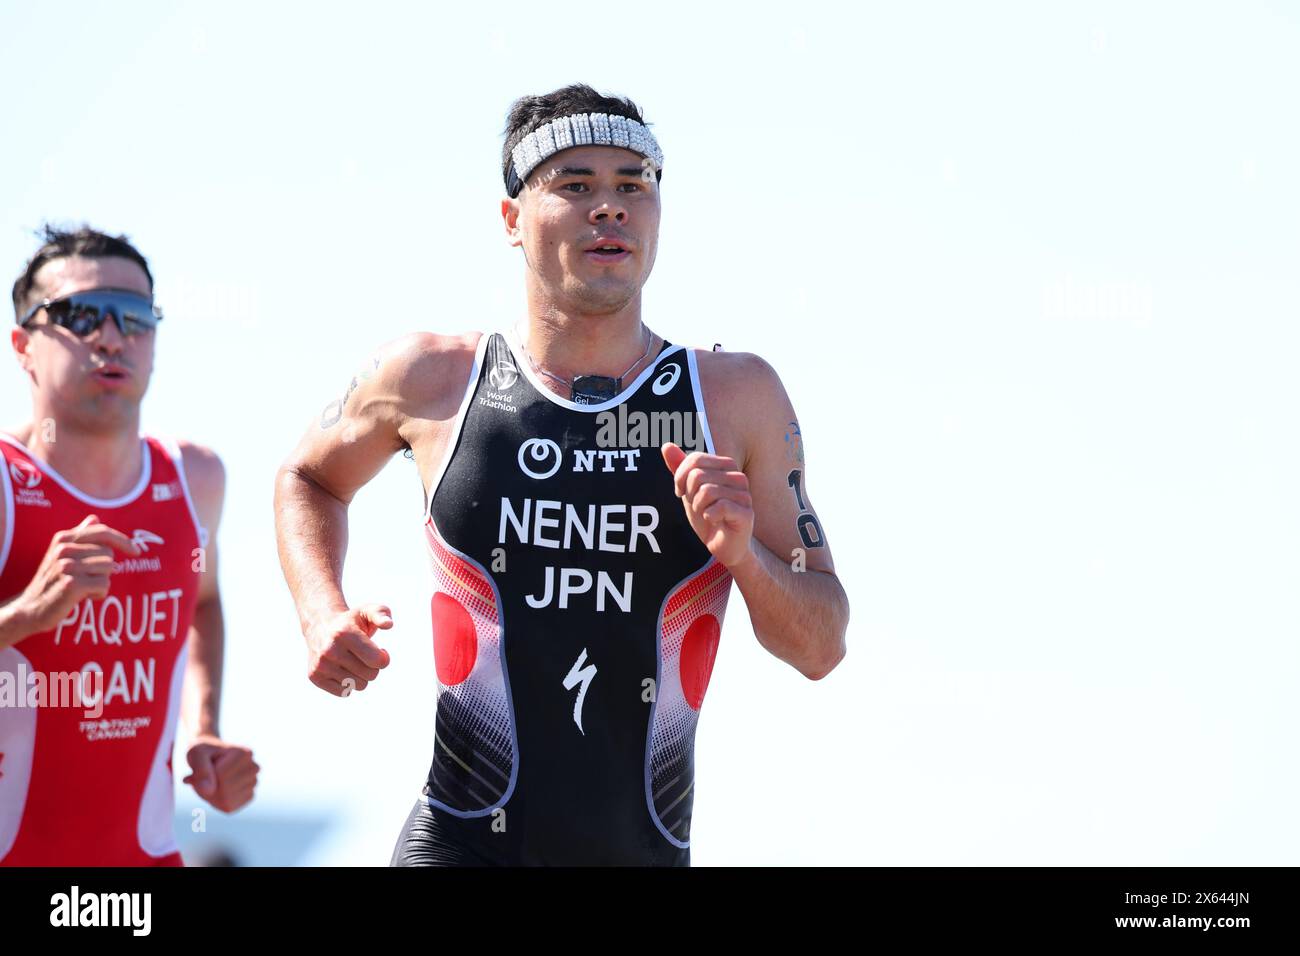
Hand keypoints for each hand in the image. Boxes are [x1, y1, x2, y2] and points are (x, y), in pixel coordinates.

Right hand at [13, 514, 140, 634]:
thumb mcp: (62, 555)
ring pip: (109, 569)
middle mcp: (64, 549)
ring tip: (82, 588)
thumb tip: (95, 517)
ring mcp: (67, 566)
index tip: (136, 551)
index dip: (123, 541)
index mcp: (63, 539)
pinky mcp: (72, 584)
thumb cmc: (53, 581)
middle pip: (109, 553)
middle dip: (103, 569)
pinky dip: (99, 594)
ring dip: (101, 582)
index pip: (102, 532)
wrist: (31, 609)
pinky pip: (104, 585)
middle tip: (84, 579)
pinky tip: (82, 597)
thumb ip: (80, 536)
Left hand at [184, 736, 258, 812]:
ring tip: (212, 780)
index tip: (204, 765)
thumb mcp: (196, 754)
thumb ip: (201, 770)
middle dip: (207, 786)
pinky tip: (218, 789)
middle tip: (205, 775)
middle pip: (224, 790)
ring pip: (226, 799)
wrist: (210, 755)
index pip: (221, 776)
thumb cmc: (203, 752)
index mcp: (245, 754)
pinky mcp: (249, 796)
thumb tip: (209, 791)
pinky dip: (217, 801)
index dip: (205, 775)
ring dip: (211, 794)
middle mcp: (254, 768)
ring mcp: (253, 782)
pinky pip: (228, 806)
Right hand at [304, 603, 393, 696]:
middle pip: (371, 675)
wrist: (320, 626)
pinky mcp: (315, 676)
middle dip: (373, 666)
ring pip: (359, 686)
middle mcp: (330, 650)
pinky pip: (344, 692)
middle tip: (364, 656)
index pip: (378, 661)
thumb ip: (382, 613)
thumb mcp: (368, 611)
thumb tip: (388, 624)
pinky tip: (342, 669)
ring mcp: (321, 664)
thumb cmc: (352, 621)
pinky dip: (348, 684)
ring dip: (361, 675)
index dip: (384, 658)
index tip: (380, 650)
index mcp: (345, 633)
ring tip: (353, 661)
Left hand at [661, 442, 754, 568]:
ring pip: (707, 491)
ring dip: (698, 507)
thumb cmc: (708, 516)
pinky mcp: (746, 513)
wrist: (722, 546)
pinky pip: (719, 507)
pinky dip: (708, 516)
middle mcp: (738, 477)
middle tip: (697, 506)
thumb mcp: (689, 491)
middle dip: (689, 495)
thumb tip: (666, 446)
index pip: (695, 459)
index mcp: (726, 466)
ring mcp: (744, 495)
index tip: (681, 492)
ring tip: (706, 514)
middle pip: (698, 475)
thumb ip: (680, 468)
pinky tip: (714, 520)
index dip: (680, 477)